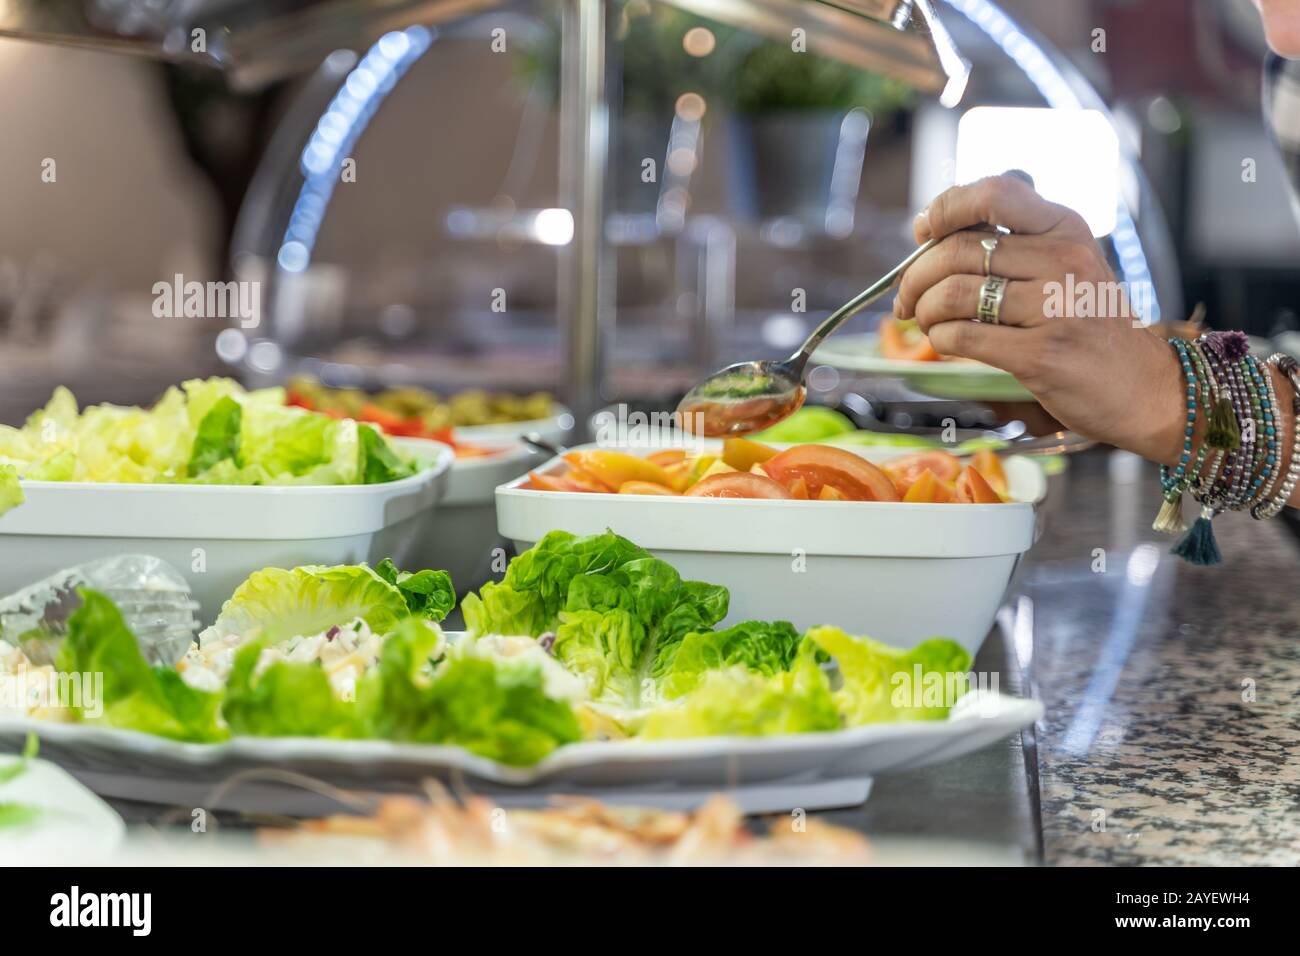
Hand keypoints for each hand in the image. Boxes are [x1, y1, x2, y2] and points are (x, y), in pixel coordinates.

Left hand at [893, 173, 1187, 465]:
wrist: (1146, 389)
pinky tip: (944, 342)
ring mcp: (1054, 308)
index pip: (993, 194)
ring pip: (952, 294)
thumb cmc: (1093, 329)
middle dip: (914, 276)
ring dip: (922, 311)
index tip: (922, 233)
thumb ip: (1015, 249)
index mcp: (1065, 228)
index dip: (944, 209)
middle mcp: (1063, 259)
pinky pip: (963, 337)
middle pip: (956, 250)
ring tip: (924, 323)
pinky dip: (940, 339)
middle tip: (906, 299)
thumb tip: (932, 240)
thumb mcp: (1068, 268)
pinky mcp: (1041, 355)